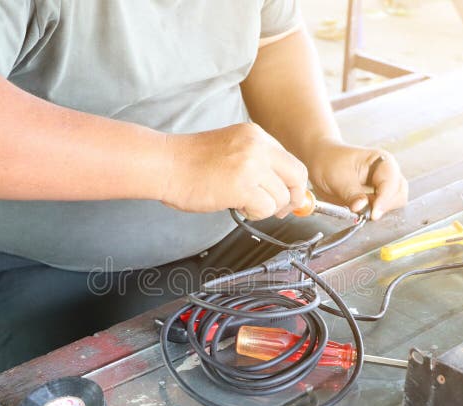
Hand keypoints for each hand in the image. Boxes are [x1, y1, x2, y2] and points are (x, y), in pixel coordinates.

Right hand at [163, 123, 307, 219]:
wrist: (165, 164)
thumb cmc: (189, 162)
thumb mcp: (232, 151)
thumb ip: (258, 164)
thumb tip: (283, 189)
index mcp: (256, 135)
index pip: (291, 162)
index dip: (293, 184)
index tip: (288, 197)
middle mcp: (258, 146)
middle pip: (297, 177)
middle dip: (291, 198)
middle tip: (279, 209)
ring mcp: (252, 165)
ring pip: (281, 197)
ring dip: (265, 208)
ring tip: (241, 202)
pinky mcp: (243, 186)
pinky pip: (266, 208)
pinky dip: (254, 214)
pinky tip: (236, 205)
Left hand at [307, 140, 407, 220]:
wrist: (321, 161)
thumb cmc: (329, 161)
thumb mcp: (337, 177)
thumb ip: (350, 193)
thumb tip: (361, 207)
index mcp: (381, 161)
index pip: (391, 182)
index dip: (384, 200)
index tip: (373, 214)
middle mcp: (387, 173)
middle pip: (399, 194)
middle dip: (385, 206)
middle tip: (367, 215)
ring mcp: (383, 185)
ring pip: (395, 203)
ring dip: (381, 211)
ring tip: (362, 213)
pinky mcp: (377, 197)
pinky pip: (383, 209)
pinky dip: (375, 213)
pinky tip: (362, 214)